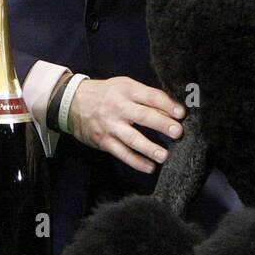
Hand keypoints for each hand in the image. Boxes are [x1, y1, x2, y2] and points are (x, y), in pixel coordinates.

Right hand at [66, 77, 185, 173]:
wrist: (73, 102)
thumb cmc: (107, 94)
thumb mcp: (124, 86)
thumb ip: (146, 96)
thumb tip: (173, 109)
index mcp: (127, 90)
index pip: (151, 96)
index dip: (167, 104)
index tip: (182, 113)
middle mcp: (119, 107)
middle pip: (143, 116)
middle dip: (162, 124)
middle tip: (179, 132)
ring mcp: (110, 125)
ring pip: (132, 138)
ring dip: (149, 148)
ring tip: (164, 156)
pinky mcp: (104, 141)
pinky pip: (122, 153)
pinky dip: (136, 161)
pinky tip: (149, 167)